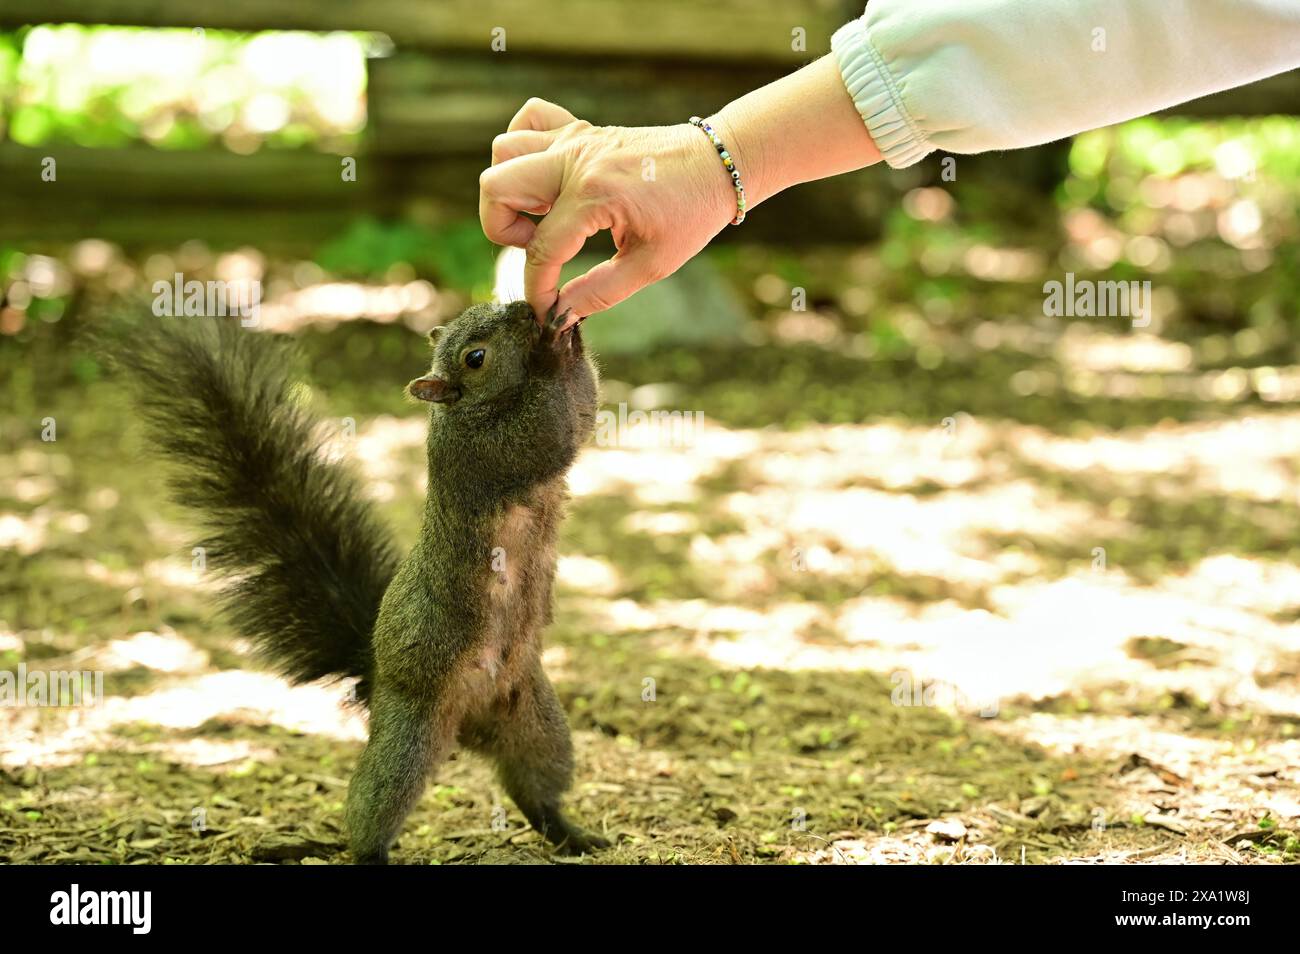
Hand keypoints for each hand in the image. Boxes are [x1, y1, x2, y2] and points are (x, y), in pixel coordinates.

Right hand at [479, 98, 741, 320]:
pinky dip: (523, 146)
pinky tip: (545, 176)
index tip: (547, 312)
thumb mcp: (652, 265)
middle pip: (495, 187)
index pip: (541, 250)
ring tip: (543, 215)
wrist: (720, 165)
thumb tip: (561, 315)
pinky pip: (530, 120)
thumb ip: (600, 291)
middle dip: (503, 230)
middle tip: (540, 249)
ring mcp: (576, 139)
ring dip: (510, 189)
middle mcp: (577, 161)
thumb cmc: (693, 213)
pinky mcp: (581, 129)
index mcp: (595, 196)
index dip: (537, 290)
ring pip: (503, 151)